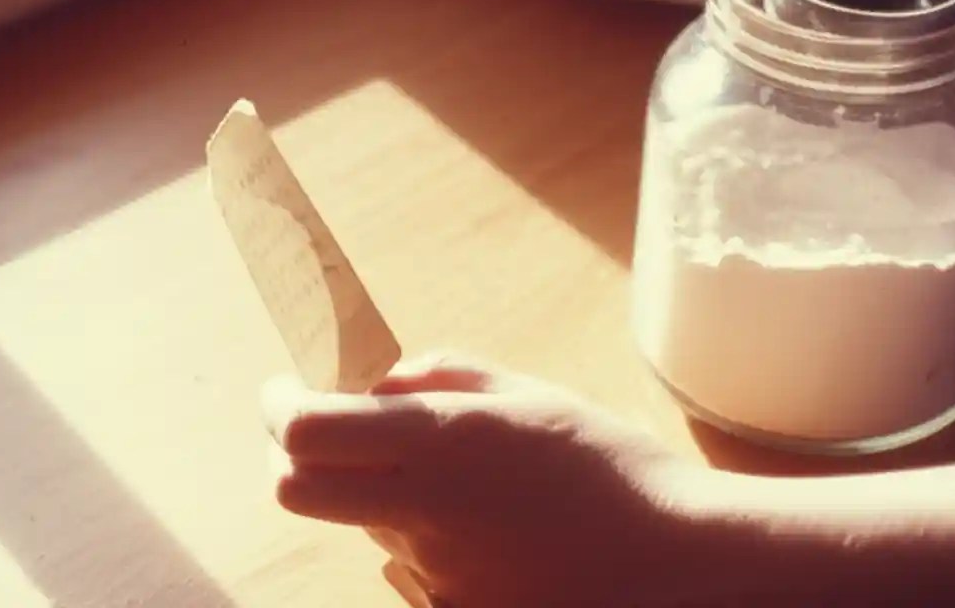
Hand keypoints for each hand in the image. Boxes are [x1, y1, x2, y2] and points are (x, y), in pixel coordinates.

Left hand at [259, 354, 736, 607]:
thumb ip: (447, 379)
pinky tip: (482, 532)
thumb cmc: (613, 470)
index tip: (283, 388)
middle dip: (289, 455)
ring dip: (373, 498)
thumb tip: (381, 384)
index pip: (305, 430)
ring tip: (456, 486)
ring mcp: (432, 574)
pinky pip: (407, 570)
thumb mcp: (534, 398)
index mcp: (441, 444)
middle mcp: (421, 513)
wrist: (675, 568)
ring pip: (359, 528)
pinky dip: (420, 543)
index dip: (279, 406)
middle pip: (295, 489)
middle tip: (320, 433)